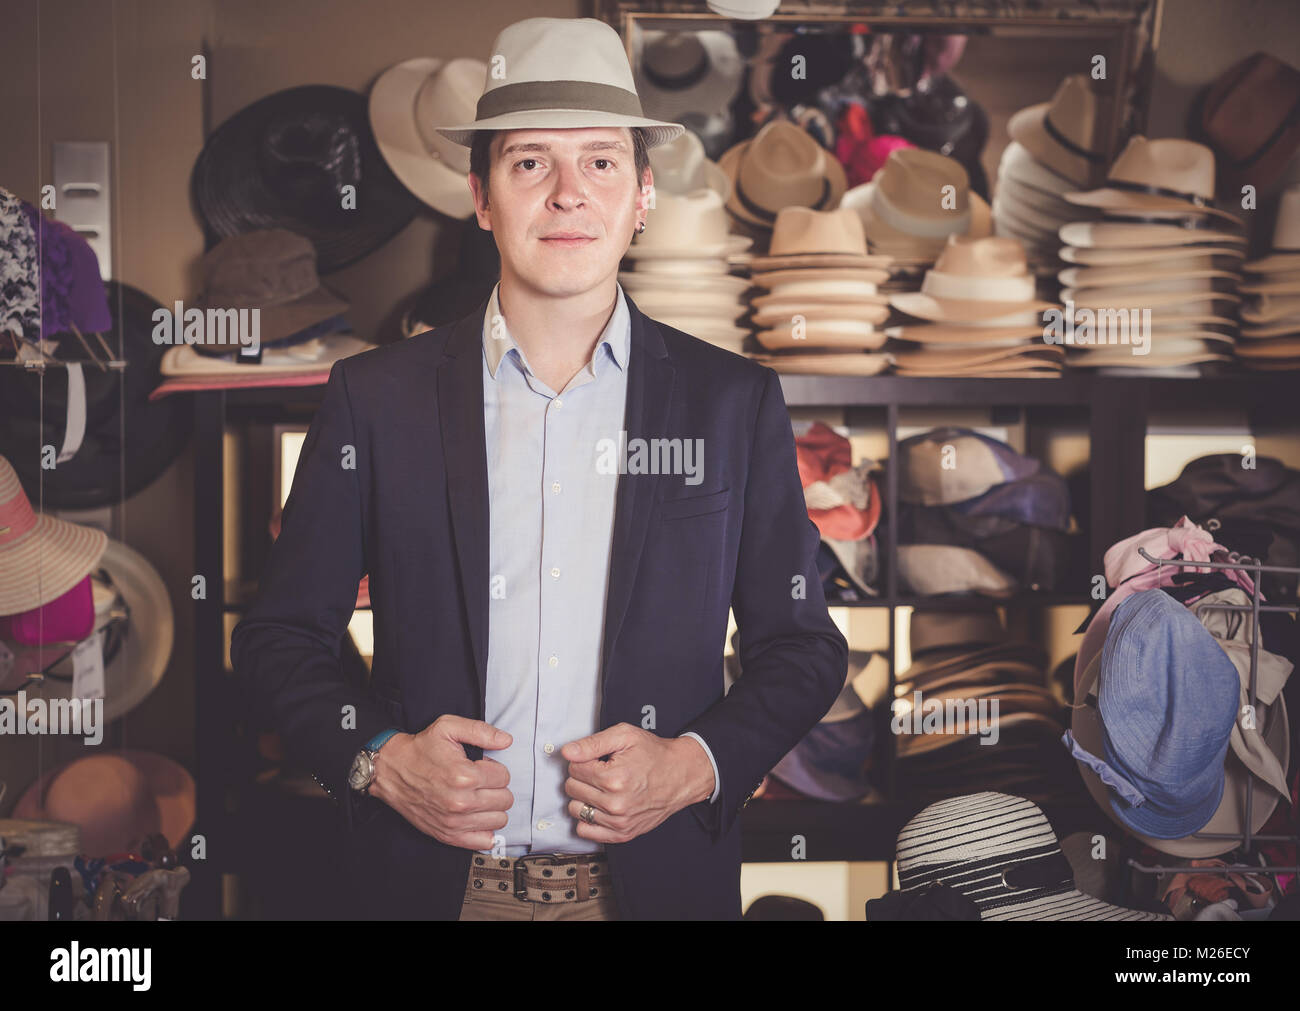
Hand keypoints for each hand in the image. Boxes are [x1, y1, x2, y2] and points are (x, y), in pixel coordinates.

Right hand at [369, 715, 512, 850]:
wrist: (391, 771)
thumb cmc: (419, 750)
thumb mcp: (448, 727)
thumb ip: (481, 731)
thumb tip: (505, 740)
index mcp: (464, 775)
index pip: (504, 777)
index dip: (495, 768)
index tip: (482, 767)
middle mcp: (460, 802)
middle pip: (504, 799)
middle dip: (496, 787)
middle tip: (480, 781)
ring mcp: (454, 821)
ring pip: (498, 820)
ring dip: (492, 807)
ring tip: (477, 796)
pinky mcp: (447, 834)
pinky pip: (483, 841)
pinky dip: (485, 830)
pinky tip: (476, 816)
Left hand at [561, 724, 713, 843]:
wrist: (681, 775)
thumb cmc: (654, 754)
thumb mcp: (625, 736)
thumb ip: (593, 743)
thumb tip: (568, 752)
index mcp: (614, 778)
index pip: (573, 768)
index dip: (583, 760)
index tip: (597, 759)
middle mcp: (615, 803)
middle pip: (572, 788)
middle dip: (582, 776)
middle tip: (600, 771)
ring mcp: (619, 821)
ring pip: (575, 809)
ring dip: (584, 797)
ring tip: (601, 788)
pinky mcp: (622, 833)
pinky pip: (586, 831)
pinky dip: (587, 818)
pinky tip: (599, 805)